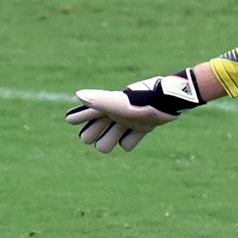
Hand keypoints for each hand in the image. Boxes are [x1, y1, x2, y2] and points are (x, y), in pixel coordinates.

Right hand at [65, 70, 203, 152]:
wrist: (166, 102)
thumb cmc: (140, 102)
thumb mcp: (117, 103)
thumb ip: (98, 101)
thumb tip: (79, 94)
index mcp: (106, 106)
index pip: (84, 113)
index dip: (78, 117)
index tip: (70, 119)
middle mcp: (114, 113)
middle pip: (92, 132)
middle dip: (93, 133)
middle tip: (96, 131)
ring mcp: (128, 121)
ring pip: (109, 139)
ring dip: (110, 140)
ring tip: (116, 133)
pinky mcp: (142, 128)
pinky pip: (128, 142)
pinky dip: (129, 142)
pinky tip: (133, 135)